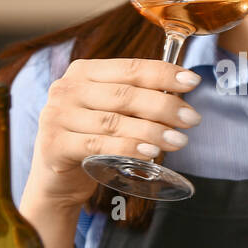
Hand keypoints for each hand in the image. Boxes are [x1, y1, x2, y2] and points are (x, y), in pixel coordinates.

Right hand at [20, 56, 201, 214]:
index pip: (130, 68)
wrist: (58, 180)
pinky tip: (150, 154)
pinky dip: (127, 148)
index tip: (192, 81)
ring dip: (152, 131)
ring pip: (114, 121)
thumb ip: (138, 102)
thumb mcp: (113, 113)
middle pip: (125, 94)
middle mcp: (66, 88)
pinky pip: (98, 145)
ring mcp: (56, 115)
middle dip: (164, 106)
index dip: (163, 73)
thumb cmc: (93, 140)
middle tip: (192, 119)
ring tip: (179, 140)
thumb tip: (181, 100)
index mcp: (83, 71)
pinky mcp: (54, 144)